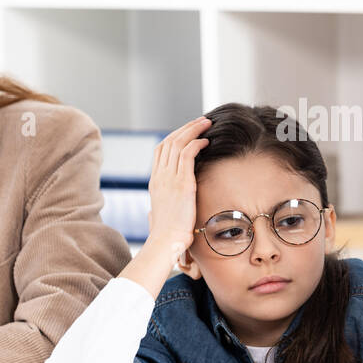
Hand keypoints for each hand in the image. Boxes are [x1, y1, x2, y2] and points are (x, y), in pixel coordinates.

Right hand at [146, 116, 210, 259]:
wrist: (166, 241)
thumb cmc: (168, 232)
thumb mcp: (164, 211)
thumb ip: (167, 201)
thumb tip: (168, 203)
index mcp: (155, 180)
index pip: (161, 149)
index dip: (175, 136)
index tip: (188, 131)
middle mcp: (160, 175)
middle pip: (169, 141)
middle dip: (186, 128)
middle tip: (201, 121)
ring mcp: (169, 178)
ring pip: (178, 143)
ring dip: (194, 130)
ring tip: (207, 123)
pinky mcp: (182, 182)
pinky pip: (187, 154)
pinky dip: (197, 143)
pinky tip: (206, 141)